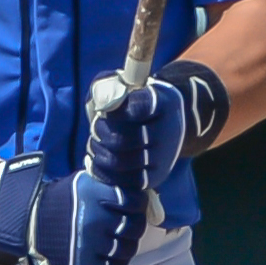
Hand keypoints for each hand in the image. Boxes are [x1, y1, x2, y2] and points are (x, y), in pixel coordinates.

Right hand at [0, 153, 145, 264]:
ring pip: (127, 250)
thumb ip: (107, 188)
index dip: (138, 204)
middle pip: (133, 228)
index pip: (134, 202)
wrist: (29, 224)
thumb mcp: (82, 185)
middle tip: (129, 226)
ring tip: (120, 242)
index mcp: (95, 196)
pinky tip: (111, 256)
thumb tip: (137, 193)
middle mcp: (95, 220)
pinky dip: (115, 263)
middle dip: (134, 227)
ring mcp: (91, 245)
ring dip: (127, 246)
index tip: (134, 207)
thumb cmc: (59, 202)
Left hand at [86, 61, 228, 191]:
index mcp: (163, 102)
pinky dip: (104, 171)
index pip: (137, 108)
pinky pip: (123, 181)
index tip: (107, 107)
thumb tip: (102, 105)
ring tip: (97, 141)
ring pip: (119, 162)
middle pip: (122, 140)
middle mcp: (169, 132)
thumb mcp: (123, 83)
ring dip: (99, 151)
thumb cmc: (136, 99)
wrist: (165, 121)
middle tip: (96, 126)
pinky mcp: (156, 177)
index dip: (115, 110)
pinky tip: (100, 157)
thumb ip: (107, 87)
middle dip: (100, 132)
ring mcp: (164, 158)